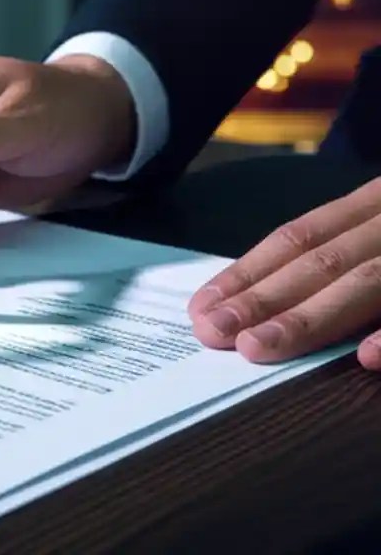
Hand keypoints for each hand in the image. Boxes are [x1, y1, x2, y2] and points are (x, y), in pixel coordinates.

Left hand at [187, 177, 380, 370]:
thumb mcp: (380, 227)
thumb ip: (338, 253)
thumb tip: (258, 298)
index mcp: (373, 206)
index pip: (299, 238)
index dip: (248, 272)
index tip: (201, 306)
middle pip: (322, 262)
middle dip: (262, 299)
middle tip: (212, 332)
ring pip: (367, 281)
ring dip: (308, 318)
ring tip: (255, 346)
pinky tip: (364, 358)